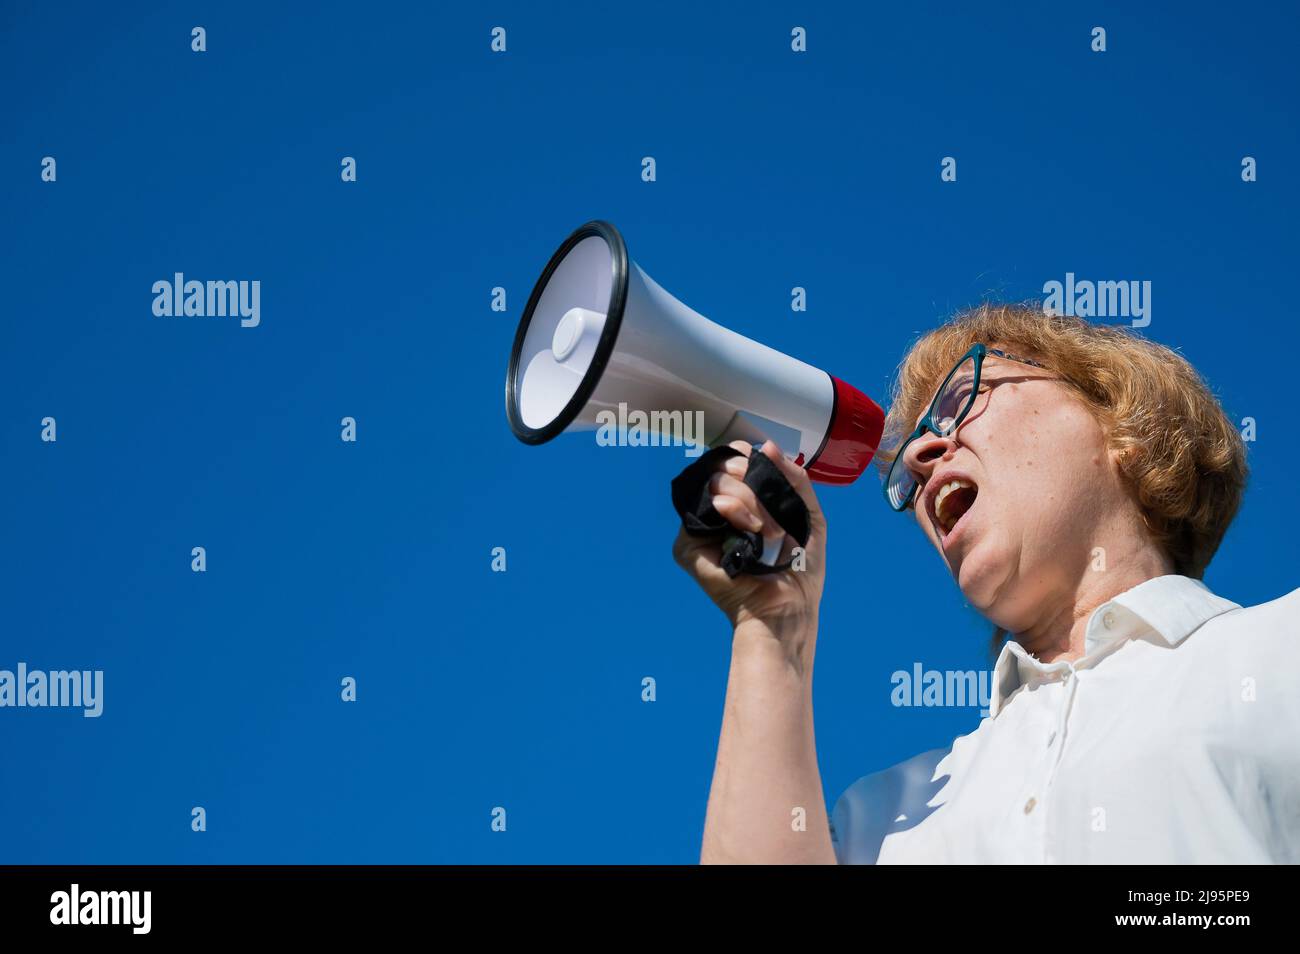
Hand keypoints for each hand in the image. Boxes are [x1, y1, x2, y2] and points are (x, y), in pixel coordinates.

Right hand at [672, 439, 827, 640]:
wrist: (789, 606)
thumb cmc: (800, 568)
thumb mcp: (808, 514)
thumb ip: (793, 478)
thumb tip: (766, 445)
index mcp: (741, 502)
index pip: (733, 461)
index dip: (749, 459)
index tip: (768, 472)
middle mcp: (716, 511)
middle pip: (723, 466)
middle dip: (754, 483)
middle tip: (773, 516)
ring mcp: (700, 527)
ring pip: (714, 481)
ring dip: (749, 500)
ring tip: (766, 530)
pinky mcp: (687, 544)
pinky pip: (703, 506)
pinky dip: (732, 510)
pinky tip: (749, 531)